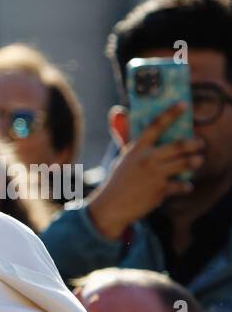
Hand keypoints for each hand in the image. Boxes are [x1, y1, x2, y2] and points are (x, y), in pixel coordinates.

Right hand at [86, 103, 203, 240]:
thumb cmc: (118, 182)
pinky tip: (186, 186)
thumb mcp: (122, 159)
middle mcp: (147, 159)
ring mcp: (155, 175)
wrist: (111, 207)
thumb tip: (118, 112)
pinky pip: (181, 185)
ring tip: (198, 160)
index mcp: (137, 149)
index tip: (183, 104)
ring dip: (195, 161)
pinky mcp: (160, 191)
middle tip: (200, 143)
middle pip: (179, 145)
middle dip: (194, 143)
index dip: (170, 113)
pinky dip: (186, 186)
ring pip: (185, 163)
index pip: (155, 125)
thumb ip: (126, 137)